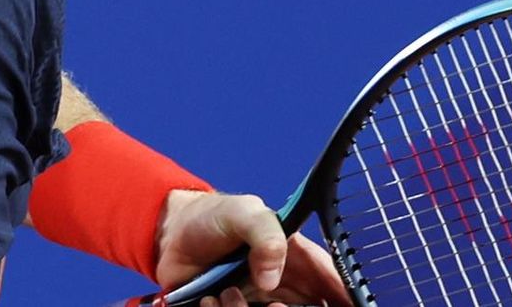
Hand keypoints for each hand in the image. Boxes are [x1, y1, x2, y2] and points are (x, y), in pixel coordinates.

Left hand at [155, 190, 353, 306]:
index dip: (343, 300)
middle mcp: (284, 288)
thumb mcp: (245, 212)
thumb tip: (272, 279)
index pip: (334, 288)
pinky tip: (210, 299)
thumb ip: (266, 234)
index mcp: (298, 262)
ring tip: (227, 294)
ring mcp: (259, 303)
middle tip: (271, 306)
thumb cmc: (212, 218)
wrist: (168, 232)